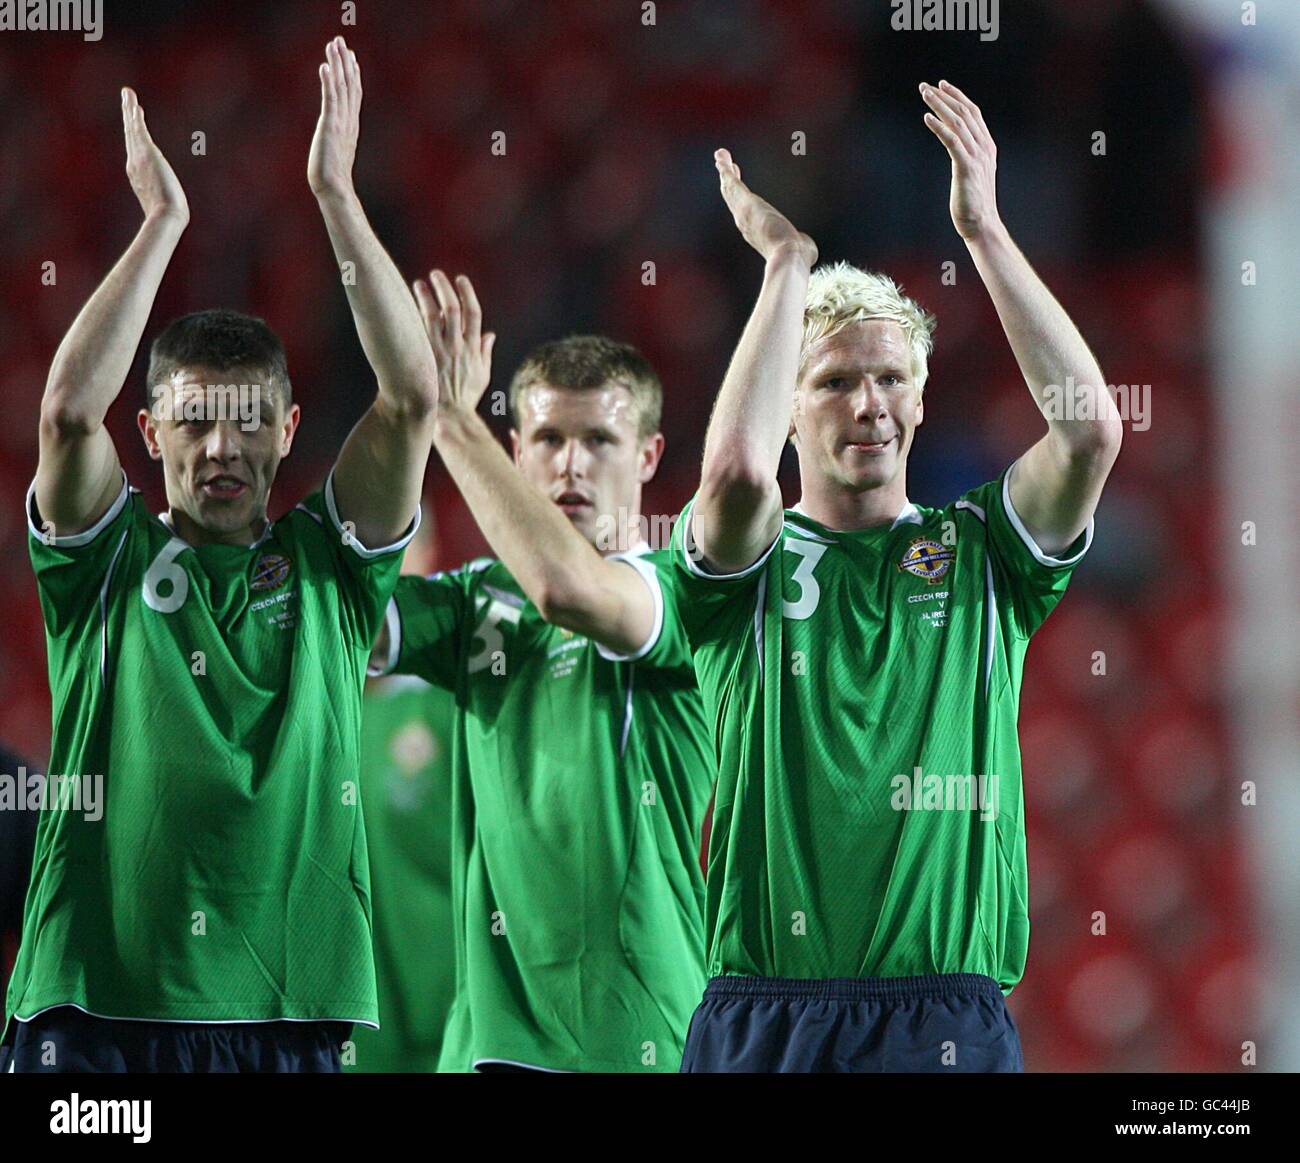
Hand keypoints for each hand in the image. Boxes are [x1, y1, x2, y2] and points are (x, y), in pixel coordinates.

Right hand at [122, 88, 187, 224]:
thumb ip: (164, 205)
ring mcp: (138, 158)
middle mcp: (134, 164)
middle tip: (128, 99)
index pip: (135, 149)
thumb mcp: (164, 207)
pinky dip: (136, 117)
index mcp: (137, 175)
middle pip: (130, 134)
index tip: (135, 121)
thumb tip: (173, 219)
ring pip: (132, 128)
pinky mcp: (147, 153)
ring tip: (128, 93)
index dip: (134, 134)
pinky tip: (135, 105)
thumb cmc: (168, 218)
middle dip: (129, 116)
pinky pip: (139, 130)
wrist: (165, 217)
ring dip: (130, 109)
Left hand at [308, 36, 360, 198]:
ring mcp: (341, 123)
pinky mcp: (331, 127)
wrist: (335, 189)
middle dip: (345, 62)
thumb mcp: (337, 152)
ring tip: (333, 45)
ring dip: (337, 64)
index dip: (353, 74)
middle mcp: (348, 121)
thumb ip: (338, 141)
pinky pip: (330, 99)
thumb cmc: (333, 178)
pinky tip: (325, 67)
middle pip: (349, 85)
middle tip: (341, 41)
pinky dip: (328, 81)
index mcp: (351, 125)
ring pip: (341, 87)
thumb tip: (335, 139)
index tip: (351, 57)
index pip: (354, 94)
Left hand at [413, 270, 495, 417]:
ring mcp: (439, 352)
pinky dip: (415, 316)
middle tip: (436, 274)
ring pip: (433, 316)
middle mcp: (457, 346)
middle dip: (445, 288)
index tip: (460, 279)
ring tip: (419, 284)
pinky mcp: (424, 358)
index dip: (467, 293)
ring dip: (426, 297)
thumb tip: (490, 334)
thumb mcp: (483, 375)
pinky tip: (407, 306)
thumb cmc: (465, 398)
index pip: (473, 313)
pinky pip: (418, 332)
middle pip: (452, 309)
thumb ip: (485, 352)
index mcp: (473, 348)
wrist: (449, 417)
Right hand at [715, 149, 816, 266]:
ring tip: (720, 155)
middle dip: (728, 181)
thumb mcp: (799, 247)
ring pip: (730, 188)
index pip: (744, 211)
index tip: (738, 186)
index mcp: (755, 232)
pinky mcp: (745, 203)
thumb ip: (801, 244)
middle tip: (724, 165)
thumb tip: (808, 248)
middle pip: (733, 197)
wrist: (788, 257)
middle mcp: (744, 223)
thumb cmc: (796, 257)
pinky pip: (732, 183)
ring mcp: (742, 213)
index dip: (740, 197)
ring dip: (724, 171)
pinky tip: (722, 157)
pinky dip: (726, 170)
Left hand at [920, 80, 1000, 240]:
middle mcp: (983, 148)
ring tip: (925, 94)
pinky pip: (951, 141)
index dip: (958, 97)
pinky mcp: (966, 168)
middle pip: (964, 113)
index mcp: (987, 147)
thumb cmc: (973, 204)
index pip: (973, 114)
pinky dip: (939, 127)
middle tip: (926, 86)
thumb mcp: (972, 175)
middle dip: (945, 97)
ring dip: (940, 106)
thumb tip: (957, 149)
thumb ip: (967, 158)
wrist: (982, 224)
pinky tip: (927, 118)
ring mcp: (976, 157)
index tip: (942, 86)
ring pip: (958, 123)